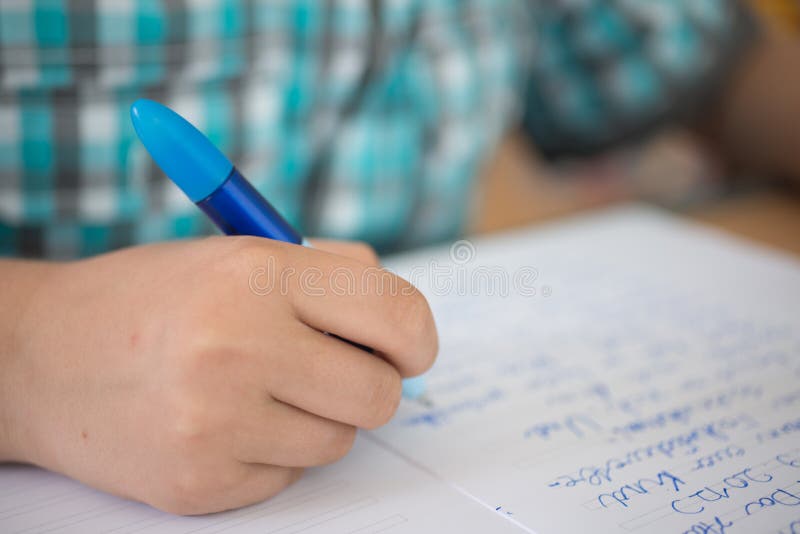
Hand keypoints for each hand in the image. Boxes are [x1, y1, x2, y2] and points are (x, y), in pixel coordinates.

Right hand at [0, 237, 436, 513]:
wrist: (42, 357)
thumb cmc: (155, 298)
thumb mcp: (240, 255)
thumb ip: (333, 276)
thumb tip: (407, 328)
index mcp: (258, 274)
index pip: (396, 314)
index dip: (416, 337)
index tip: (409, 348)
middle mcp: (239, 347)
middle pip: (380, 394)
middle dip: (369, 383)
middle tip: (332, 368)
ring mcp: (217, 424)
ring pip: (339, 441)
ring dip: (316, 418)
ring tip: (257, 388)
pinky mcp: (202, 484)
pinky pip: (290, 475)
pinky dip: (273, 451)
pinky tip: (223, 421)